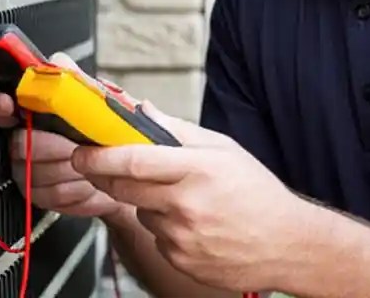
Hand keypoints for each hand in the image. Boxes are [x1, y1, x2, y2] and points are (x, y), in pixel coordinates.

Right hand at [0, 52, 124, 218]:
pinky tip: (91, 181)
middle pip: (20, 146)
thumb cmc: (106, 134)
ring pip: (38, 173)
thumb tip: (60, 63)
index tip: (7, 104)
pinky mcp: (41, 197)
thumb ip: (78, 82)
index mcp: (31, 114)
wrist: (122, 174)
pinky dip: (79, 189)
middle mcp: (21, 143)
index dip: (0, 106)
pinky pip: (53, 195)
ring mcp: (28, 173)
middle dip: (55, 146)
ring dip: (73, 168)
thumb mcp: (100, 103)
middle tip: (79, 143)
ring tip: (92, 162)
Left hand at [70, 104, 300, 292]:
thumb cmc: (257, 192)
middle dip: (106, 176)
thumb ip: (177, 129)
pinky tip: (190, 222)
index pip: (134, 161)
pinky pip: (154, 236)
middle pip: (124, 188)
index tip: (82, 152)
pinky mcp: (180, 260)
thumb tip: (141, 110)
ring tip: (178, 198)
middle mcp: (188, 204)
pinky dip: (161, 226)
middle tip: (105, 168)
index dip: (99, 157)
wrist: (287, 244)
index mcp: (199, 169)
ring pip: (139, 212)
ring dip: (142, 201)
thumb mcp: (224, 149)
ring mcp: (182, 236)